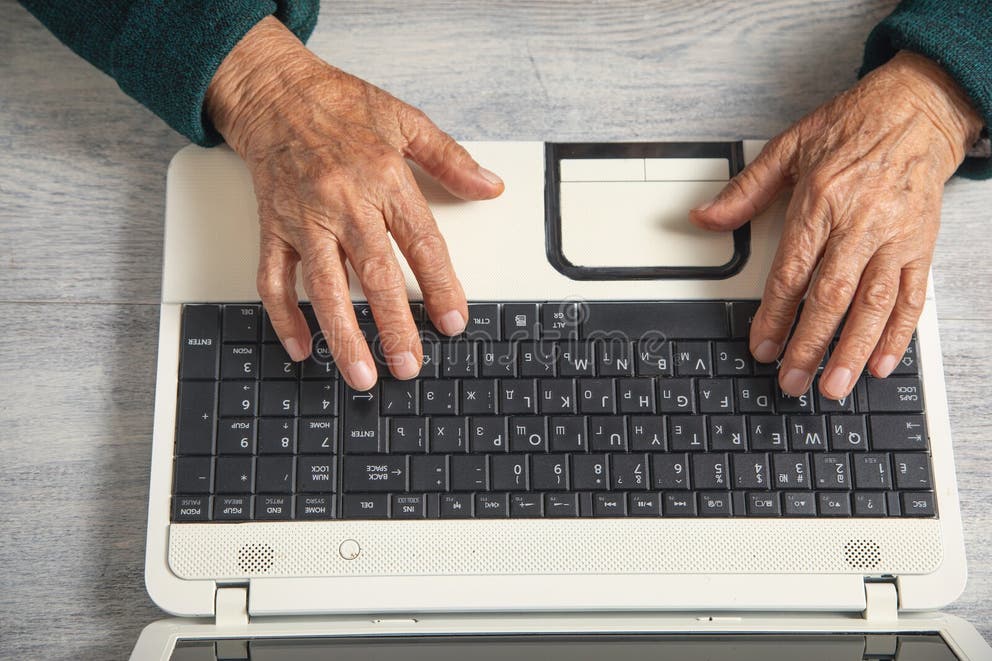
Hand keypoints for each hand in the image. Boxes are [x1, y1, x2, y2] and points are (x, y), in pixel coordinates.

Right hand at [205, 17, 503, 389]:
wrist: (274, 91)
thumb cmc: (338, 105)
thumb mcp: (405, 120)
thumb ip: (450, 159)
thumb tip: (490, 187)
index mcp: (383, 178)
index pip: (421, 243)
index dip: (440, 286)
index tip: (454, 322)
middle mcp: (343, 203)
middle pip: (373, 274)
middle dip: (393, 325)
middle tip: (408, 365)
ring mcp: (305, 219)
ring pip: (322, 286)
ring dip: (342, 334)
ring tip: (360, 373)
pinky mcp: (273, 227)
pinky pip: (273, 278)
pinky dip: (284, 316)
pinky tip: (300, 348)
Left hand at [691, 51, 981, 398]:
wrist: (918, 108)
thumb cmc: (854, 126)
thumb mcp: (790, 146)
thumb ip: (746, 189)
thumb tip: (704, 216)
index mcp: (821, 200)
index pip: (791, 271)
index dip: (774, 314)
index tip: (761, 346)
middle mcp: (860, 222)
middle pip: (831, 296)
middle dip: (809, 345)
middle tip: (791, 380)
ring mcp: (895, 237)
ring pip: (873, 305)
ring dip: (852, 350)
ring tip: (834, 386)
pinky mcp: (920, 245)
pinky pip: (912, 297)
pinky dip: (897, 334)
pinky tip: (879, 363)